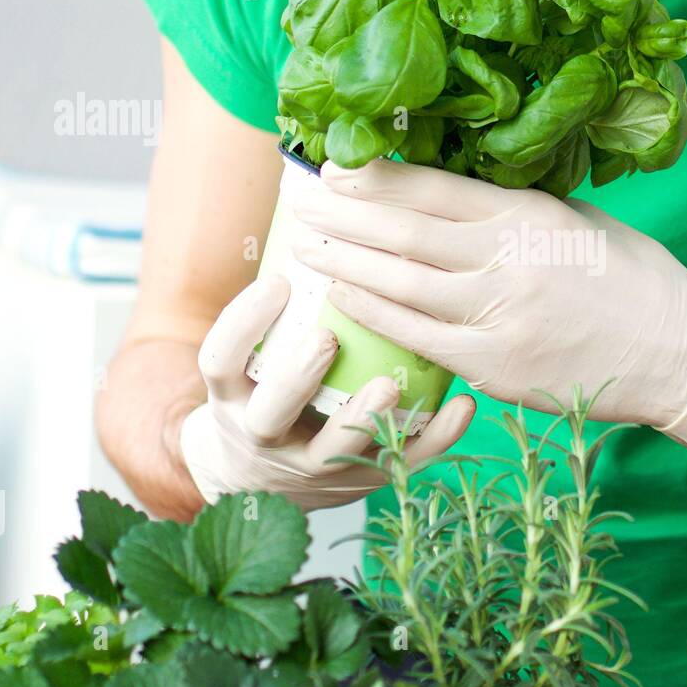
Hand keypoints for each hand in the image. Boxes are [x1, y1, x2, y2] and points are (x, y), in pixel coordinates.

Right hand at [178, 274, 474, 510]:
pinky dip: (435, 436)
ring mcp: (311, 465)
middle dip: (296, 379)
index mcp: (232, 393)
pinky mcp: (362, 481)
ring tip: (389, 384)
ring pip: (333, 449)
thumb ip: (272, 307)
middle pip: (269, 414)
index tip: (279, 281)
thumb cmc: (267, 387)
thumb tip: (312, 205)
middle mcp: (263, 434)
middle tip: (327, 339)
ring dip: (363, 417)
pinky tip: (463, 404)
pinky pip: (401, 464)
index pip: (222, 359)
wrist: (264, 478)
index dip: (244, 323)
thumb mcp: (250, 356)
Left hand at [291, 159, 686, 468]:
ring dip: (347, 264)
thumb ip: (517, 209)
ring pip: (401, 285)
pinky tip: (344, 301)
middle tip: (304, 201)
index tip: (337, 166)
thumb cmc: (635, 279)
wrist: (681, 353)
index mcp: (530, 216)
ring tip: (308, 247)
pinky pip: (419, 339)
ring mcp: (499, 317)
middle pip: (405, 233)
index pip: (435, 190)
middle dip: (346, 216)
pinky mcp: (496, 367)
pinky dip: (375, 317)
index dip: (378, 178)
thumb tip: (455, 193)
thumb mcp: (580, 220)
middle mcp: (508, 261)